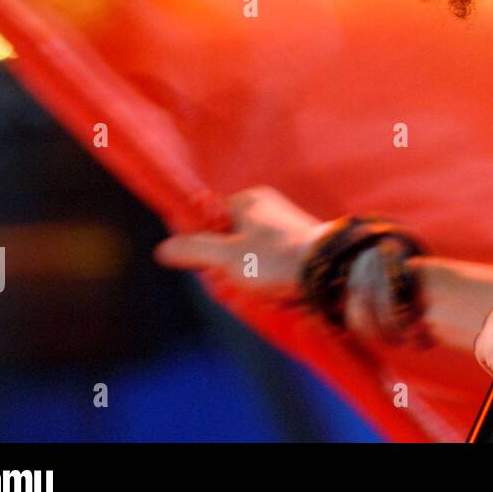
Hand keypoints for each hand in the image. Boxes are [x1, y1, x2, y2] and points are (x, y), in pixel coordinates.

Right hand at [153, 186, 329, 299]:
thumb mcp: (227, 256)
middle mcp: (267, 209)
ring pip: (246, 256)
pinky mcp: (294, 248)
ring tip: (257, 287)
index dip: (203, 246)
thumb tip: (164, 248)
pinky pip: (267, 265)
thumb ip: (195, 249)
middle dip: (225, 266)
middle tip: (234, 281)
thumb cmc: (276, 258)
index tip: (209, 267)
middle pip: (227, 241)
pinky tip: (270, 291)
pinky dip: (264, 279)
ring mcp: (282, 228)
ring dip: (244, 277)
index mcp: (249, 201)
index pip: (209, 220)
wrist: (328, 271)